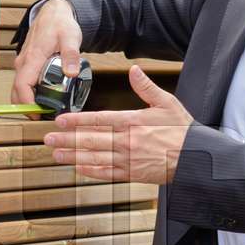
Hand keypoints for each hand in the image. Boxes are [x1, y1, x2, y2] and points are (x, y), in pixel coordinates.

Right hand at [11, 0, 83, 104]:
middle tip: (43, 118)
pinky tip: (43, 99)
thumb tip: (71, 73)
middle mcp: (23, 62)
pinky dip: (28, 94)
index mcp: (32, 58)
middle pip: (16, 91)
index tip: (37, 114)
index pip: (22, 85)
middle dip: (26, 108)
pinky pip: (22, 83)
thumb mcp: (70, 37)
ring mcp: (23, 64)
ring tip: (45, 111)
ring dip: (27, 102)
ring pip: (18, 88)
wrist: (53, 13)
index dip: (27, 103)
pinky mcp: (26, 65)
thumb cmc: (60, 24)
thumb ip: (71, 55)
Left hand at [43, 66, 191, 184]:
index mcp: (132, 122)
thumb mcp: (167, 102)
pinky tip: (78, 169)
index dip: (76, 121)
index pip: (98, 120)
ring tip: (56, 154)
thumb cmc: (183, 130)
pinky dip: (91, 172)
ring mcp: (128, 160)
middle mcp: (126, 142)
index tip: (60, 121)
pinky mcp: (132, 174)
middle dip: (66, 140)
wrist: (195, 158)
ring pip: (94, 158)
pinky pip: (107, 174)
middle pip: (90, 140)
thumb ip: (146, 87)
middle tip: (48, 139)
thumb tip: (134, 70)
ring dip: (73, 156)